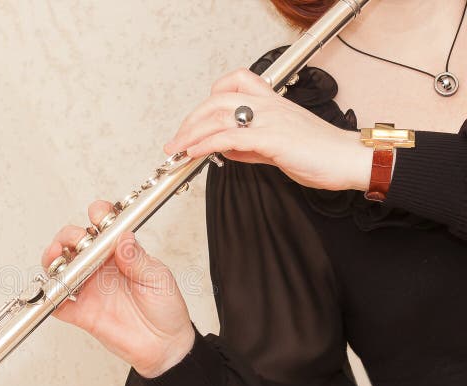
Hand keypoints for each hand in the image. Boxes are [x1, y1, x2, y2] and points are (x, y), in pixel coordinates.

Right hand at [41, 201, 194, 377]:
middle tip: (77, 242)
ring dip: (53, 261)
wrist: (165, 346)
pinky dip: (50, 298)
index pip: (102, 229)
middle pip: (74, 245)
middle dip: (68, 237)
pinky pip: (59, 305)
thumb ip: (138, 260)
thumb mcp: (158, 279)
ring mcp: (89, 291)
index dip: (97, 217)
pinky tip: (51, 293)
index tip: (97, 216)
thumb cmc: (166, 309)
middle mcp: (101, 269)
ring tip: (56, 259)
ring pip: (60, 270)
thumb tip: (124, 238)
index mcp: (120, 255)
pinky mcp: (82, 314)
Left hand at [163, 68, 372, 191]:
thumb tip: (225, 150)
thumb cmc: (321, 154)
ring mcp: (270, 119)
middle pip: (217, 100)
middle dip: (191, 121)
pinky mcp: (273, 138)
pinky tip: (195, 153)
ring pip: (219, 116)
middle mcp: (269, 106)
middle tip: (176, 141)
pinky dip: (207, 144)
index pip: (234, 84)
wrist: (350, 160)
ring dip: (192, 133)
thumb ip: (250, 148)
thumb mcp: (278, 148)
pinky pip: (230, 136)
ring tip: (177, 149)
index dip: (210, 99)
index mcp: (272, 103)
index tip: (196, 122)